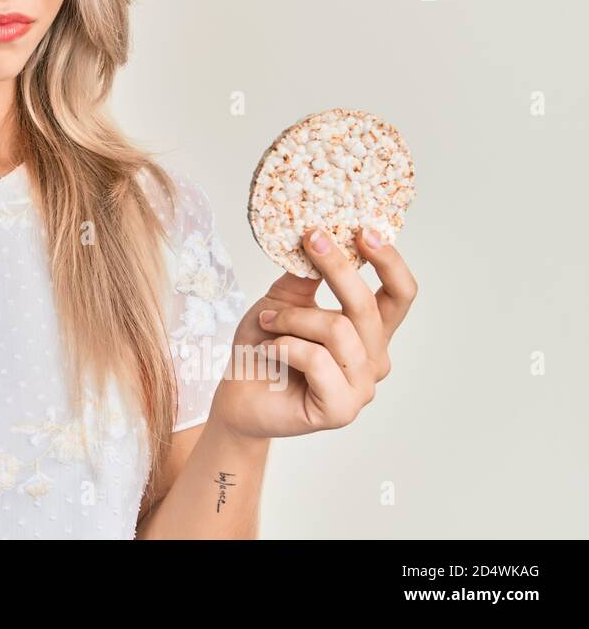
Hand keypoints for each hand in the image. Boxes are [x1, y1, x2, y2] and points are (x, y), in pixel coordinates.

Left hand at [208, 225, 418, 439]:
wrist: (238, 393)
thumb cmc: (263, 346)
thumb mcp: (283, 299)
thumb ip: (307, 275)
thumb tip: (323, 237)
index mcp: (369, 331)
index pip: (401, 294)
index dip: (389, 262)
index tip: (362, 231)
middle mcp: (373, 358)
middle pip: (368, 306)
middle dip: (337, 268)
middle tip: (310, 240)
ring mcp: (361, 387)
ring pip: (337, 329)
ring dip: (293, 318)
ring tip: (268, 322)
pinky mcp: (341, 409)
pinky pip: (317, 360)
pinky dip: (285, 346)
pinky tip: (269, 350)